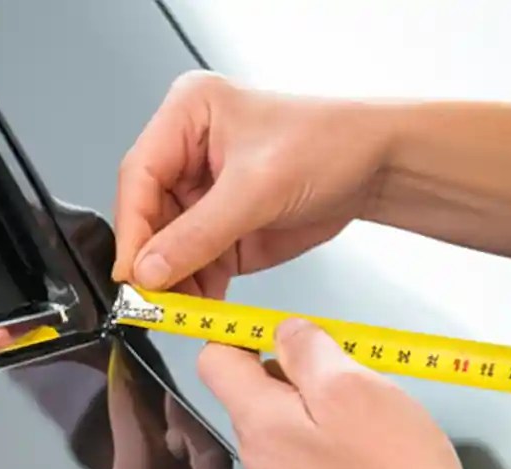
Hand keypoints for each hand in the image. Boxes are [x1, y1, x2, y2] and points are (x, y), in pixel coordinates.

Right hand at [113, 71, 388, 295]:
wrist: (379, 167)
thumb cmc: (332, 142)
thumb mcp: (259, 187)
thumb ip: (199, 233)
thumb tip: (149, 271)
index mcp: (187, 114)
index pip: (139, 174)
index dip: (132, 227)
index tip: (131, 272)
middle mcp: (185, 151)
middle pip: (147, 214)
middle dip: (150, 260)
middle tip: (149, 300)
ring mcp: (199, 192)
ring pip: (165, 246)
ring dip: (171, 282)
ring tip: (178, 311)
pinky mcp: (217, 227)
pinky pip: (192, 264)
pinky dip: (195, 289)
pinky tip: (199, 308)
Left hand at [197, 317, 476, 468]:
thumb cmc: (389, 463)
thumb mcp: (352, 386)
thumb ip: (308, 351)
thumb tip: (282, 332)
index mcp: (255, 422)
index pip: (213, 362)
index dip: (241, 336)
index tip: (291, 335)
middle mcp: (255, 459)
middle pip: (252, 396)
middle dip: (291, 374)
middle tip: (349, 376)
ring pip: (281, 429)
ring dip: (313, 411)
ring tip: (368, 418)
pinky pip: (303, 461)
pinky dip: (326, 446)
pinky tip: (370, 457)